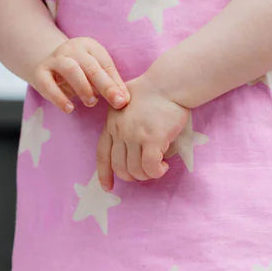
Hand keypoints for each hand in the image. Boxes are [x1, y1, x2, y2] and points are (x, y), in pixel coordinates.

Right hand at [30, 36, 130, 114]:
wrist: (46, 63)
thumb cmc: (79, 71)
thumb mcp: (95, 72)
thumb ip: (110, 84)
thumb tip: (124, 100)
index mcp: (89, 46)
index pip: (105, 63)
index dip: (116, 82)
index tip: (124, 100)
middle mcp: (72, 49)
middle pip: (91, 66)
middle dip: (106, 85)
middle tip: (117, 102)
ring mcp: (54, 59)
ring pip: (70, 69)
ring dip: (83, 87)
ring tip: (92, 103)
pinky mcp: (40, 72)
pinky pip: (48, 84)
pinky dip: (58, 97)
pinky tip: (69, 109)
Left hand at [96, 71, 190, 189]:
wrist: (168, 83)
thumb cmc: (153, 93)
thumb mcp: (127, 106)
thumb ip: (124, 125)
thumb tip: (131, 151)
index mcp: (112, 124)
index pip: (103, 154)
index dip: (104, 174)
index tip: (107, 187)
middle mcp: (120, 131)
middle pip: (120, 167)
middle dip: (133, 176)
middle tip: (146, 171)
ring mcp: (135, 135)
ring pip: (135, 170)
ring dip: (147, 175)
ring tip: (158, 167)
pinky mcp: (152, 138)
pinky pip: (150, 168)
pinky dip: (157, 172)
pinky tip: (164, 166)